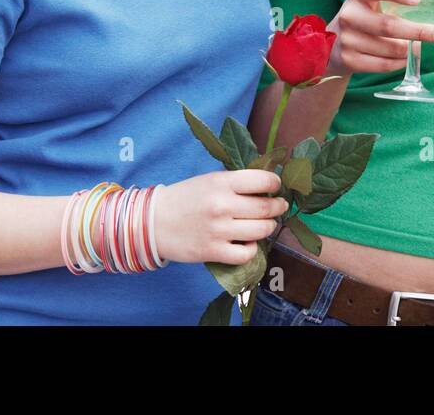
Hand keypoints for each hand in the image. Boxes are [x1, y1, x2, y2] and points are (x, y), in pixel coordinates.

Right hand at [153, 169, 288, 264]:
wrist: (153, 222)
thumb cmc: (184, 198)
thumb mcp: (209, 180)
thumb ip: (235, 183)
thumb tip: (267, 185)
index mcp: (221, 182)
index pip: (263, 180)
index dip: (275, 183)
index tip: (276, 187)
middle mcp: (222, 205)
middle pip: (266, 208)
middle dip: (278, 207)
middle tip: (279, 207)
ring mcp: (218, 230)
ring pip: (261, 230)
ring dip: (269, 227)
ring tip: (265, 225)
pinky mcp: (212, 251)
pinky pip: (246, 254)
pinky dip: (252, 249)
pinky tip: (247, 243)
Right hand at [324, 0, 433, 76]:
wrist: (334, 43)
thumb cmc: (368, 14)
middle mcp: (349, 15)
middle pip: (387, 25)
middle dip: (417, 31)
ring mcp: (347, 39)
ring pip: (389, 48)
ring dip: (409, 49)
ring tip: (417, 46)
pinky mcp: (349, 60)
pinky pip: (383, 65)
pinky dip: (399, 63)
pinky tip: (404, 58)